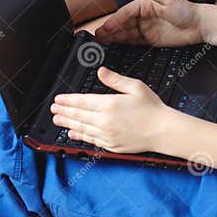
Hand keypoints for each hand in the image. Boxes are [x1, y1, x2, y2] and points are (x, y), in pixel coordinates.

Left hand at [50, 67, 168, 152]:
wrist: (162, 131)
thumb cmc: (152, 108)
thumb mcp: (135, 87)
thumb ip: (115, 79)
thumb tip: (101, 71)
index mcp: (109, 104)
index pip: (83, 101)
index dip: (68, 100)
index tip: (58, 99)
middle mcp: (105, 121)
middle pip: (79, 116)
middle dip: (64, 112)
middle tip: (53, 110)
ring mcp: (107, 135)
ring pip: (82, 129)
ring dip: (68, 124)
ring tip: (57, 121)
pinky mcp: (111, 145)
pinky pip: (91, 140)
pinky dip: (80, 136)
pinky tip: (73, 134)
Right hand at [94, 0, 202, 46]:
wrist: (199, 25)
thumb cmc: (187, 10)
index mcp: (145, 4)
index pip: (126, 12)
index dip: (115, 20)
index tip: (106, 27)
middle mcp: (144, 16)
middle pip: (123, 23)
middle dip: (110, 29)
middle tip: (97, 36)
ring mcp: (146, 28)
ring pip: (125, 33)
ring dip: (113, 37)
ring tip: (101, 42)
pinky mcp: (150, 39)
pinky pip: (133, 41)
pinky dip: (123, 43)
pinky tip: (114, 45)